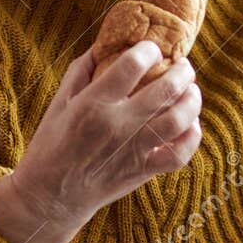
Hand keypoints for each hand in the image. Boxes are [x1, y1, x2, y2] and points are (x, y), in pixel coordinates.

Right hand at [0, 42, 201, 242]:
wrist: (50, 197)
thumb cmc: (51, 146)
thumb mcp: (58, 103)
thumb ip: (80, 71)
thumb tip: (103, 45)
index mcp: (93, 104)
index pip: (132, 65)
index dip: (148, 50)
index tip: (152, 49)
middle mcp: (117, 125)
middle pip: (165, 89)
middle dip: (181, 71)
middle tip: (183, 65)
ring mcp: (134, 150)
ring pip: (179, 119)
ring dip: (192, 100)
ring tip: (191, 90)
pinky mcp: (143, 171)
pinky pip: (179, 154)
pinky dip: (192, 137)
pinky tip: (190, 125)